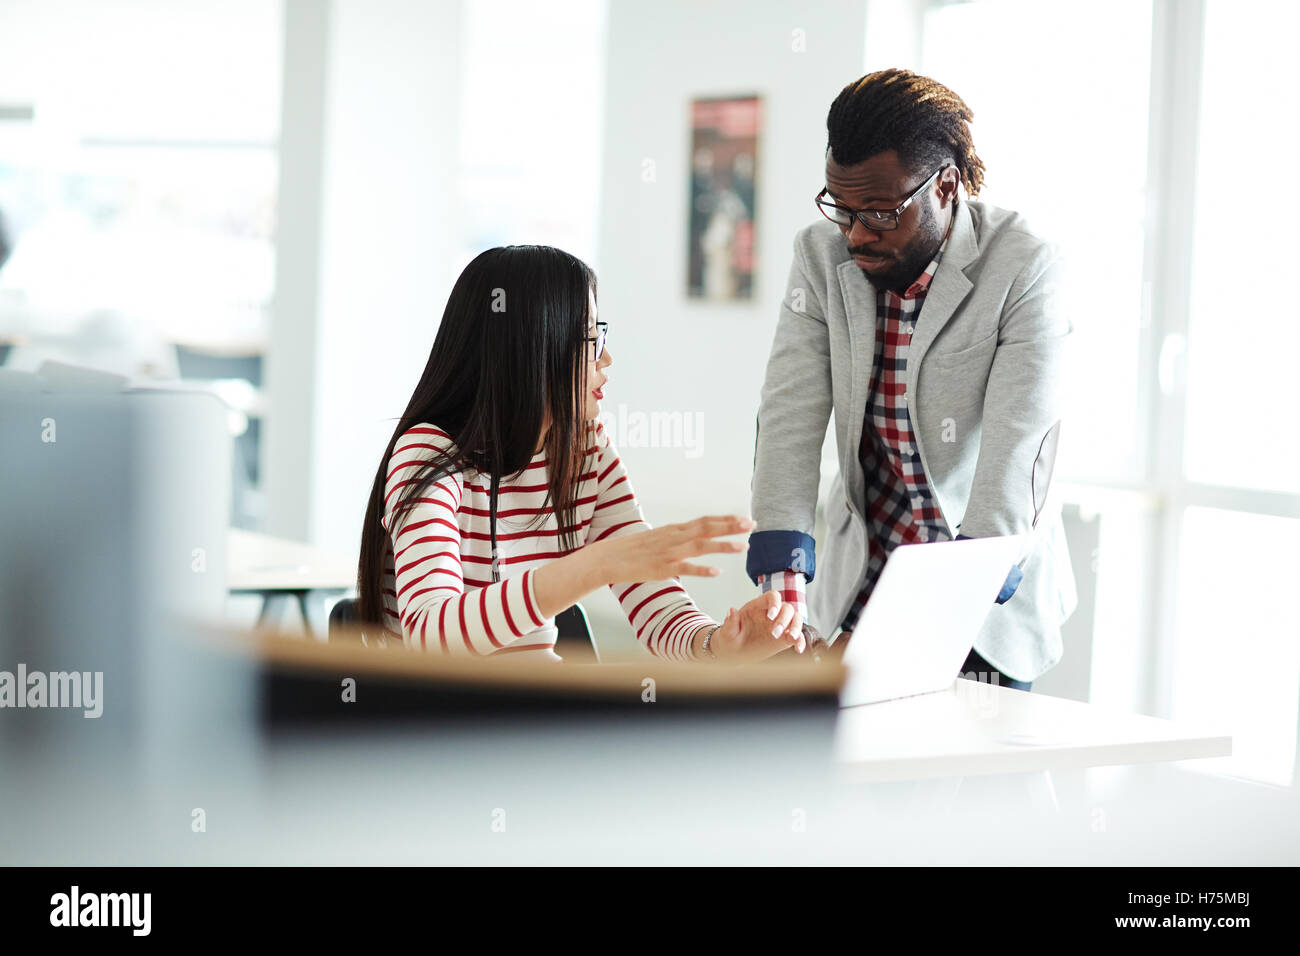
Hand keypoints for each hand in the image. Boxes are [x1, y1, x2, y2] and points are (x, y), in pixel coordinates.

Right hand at [597, 515, 753, 583]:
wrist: (610, 557)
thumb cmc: (635, 549)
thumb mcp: (660, 538)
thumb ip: (679, 537)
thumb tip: (695, 536)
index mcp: (675, 529)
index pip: (705, 520)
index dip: (726, 519)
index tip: (745, 518)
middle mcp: (675, 537)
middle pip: (708, 528)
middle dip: (731, 526)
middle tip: (752, 525)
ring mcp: (670, 552)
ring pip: (702, 546)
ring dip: (724, 546)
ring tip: (744, 547)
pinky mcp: (663, 568)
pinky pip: (686, 568)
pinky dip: (702, 569)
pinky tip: (717, 572)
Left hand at [710, 589, 803, 660]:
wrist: (734, 654)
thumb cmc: (730, 639)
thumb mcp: (726, 632)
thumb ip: (730, 622)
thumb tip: (731, 610)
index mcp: (757, 607)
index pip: (772, 596)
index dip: (775, 603)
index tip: (771, 616)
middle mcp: (771, 614)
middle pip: (786, 607)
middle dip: (784, 619)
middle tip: (774, 633)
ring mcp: (779, 625)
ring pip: (796, 618)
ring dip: (796, 627)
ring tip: (791, 637)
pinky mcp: (784, 639)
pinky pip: (797, 637)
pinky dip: (800, 641)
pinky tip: (798, 649)